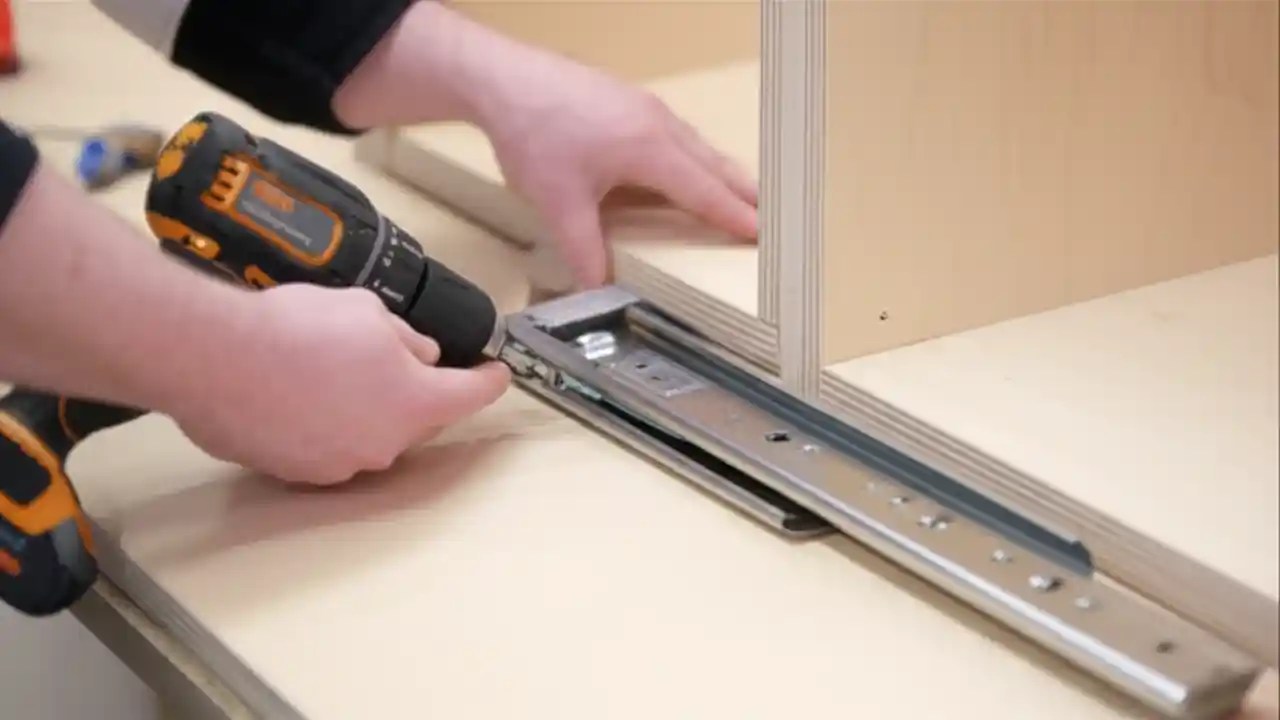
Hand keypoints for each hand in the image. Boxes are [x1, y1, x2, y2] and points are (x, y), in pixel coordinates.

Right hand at [163, 285, 509, 485]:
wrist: (215, 358)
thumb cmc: (296, 328)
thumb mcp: (368, 312)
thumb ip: (406, 339)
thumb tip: (419, 356)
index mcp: (415, 402)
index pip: (471, 395)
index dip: (489, 381)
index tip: (498, 374)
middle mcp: (385, 444)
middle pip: (420, 419)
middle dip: (418, 391)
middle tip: (396, 358)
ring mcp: (340, 465)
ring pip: (371, 435)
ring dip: (366, 408)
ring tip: (331, 370)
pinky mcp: (297, 472)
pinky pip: (328, 446)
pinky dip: (326, 424)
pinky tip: (300, 394)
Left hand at [479, 48, 758, 288]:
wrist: (502, 79)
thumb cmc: (533, 133)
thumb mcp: (558, 204)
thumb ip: (584, 250)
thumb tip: (597, 288)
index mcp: (650, 150)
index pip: (703, 192)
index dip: (733, 216)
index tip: (761, 234)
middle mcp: (657, 124)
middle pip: (711, 163)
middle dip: (741, 191)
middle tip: (768, 214)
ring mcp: (644, 106)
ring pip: (695, 144)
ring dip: (719, 170)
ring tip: (737, 189)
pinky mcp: (627, 98)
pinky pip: (675, 131)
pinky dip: (692, 153)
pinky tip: (682, 161)